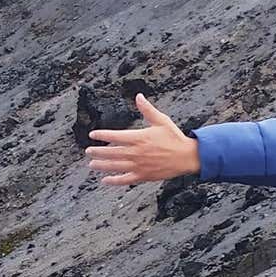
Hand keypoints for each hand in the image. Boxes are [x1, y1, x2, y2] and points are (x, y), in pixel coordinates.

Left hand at [84, 93, 199, 185]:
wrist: (187, 157)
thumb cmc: (174, 137)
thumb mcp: (161, 120)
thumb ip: (147, 109)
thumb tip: (138, 96)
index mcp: (139, 138)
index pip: (115, 136)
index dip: (102, 135)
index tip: (92, 135)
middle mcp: (137, 152)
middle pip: (112, 152)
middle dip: (98, 151)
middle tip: (88, 151)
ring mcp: (139, 165)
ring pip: (115, 166)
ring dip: (102, 165)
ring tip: (91, 164)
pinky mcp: (144, 176)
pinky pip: (125, 179)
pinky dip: (114, 181)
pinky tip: (105, 180)